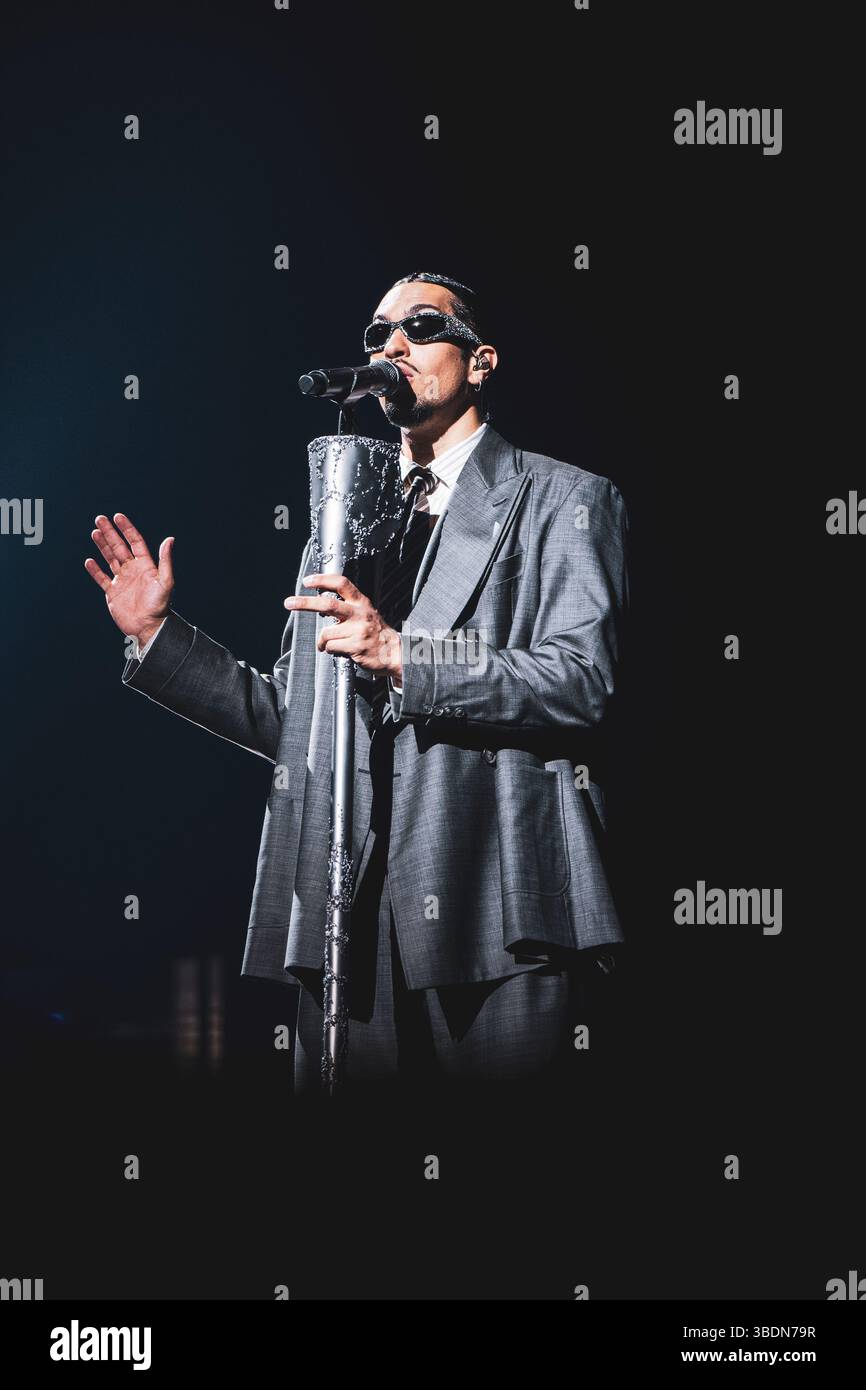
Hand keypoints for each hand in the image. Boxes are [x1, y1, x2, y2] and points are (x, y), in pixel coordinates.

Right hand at [84, 513, 174, 644]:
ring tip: (94, 532)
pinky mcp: (113, 593)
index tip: (118, 517)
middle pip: (119, 547)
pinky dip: (95, 570)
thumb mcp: (166, 581)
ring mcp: (122, 580)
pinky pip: (102, 578)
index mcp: (146, 565)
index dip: (127, 529)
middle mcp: (133, 570)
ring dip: (102, 546)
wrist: (148, 627)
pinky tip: (89, 560)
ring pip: (110, 559)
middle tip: (99, 519)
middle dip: (110, 533)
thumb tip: (170, 539)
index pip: (135, 542)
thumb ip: (166, 560)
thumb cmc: (160, 606)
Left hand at [285, 573, 401, 679]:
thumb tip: (321, 605)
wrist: (396, 653)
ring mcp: (358, 631)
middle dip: (305, 603)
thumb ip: (348, 607)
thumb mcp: (367, 613)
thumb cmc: (377, 634)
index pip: (341, 583)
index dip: (322, 580)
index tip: (307, 581)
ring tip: (327, 645)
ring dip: (322, 641)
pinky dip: (329, 650)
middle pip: (328, 604)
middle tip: (289, 602)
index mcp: (362, 603)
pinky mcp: (355, 647)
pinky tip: (338, 651)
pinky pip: (331, 647)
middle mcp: (360, 614)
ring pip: (326, 633)